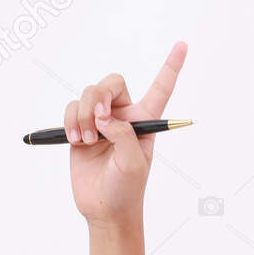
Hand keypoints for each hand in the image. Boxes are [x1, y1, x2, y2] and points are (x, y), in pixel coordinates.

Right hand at [66, 42, 187, 227]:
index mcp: (146, 122)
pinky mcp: (80, 129)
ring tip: (87, 140)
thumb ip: (123, 134)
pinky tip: (76, 139)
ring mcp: (100, 122)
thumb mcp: (134, 162)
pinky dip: (71, 120)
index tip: (183, 45)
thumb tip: (102, 117)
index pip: (161, 88)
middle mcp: (124, 117)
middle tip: (98, 117)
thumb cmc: (127, 189)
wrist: (104, 209)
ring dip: (83, 114)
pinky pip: (71, 109)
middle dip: (100, 95)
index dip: (171, 66)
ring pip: (88, 95)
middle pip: (111, 83)